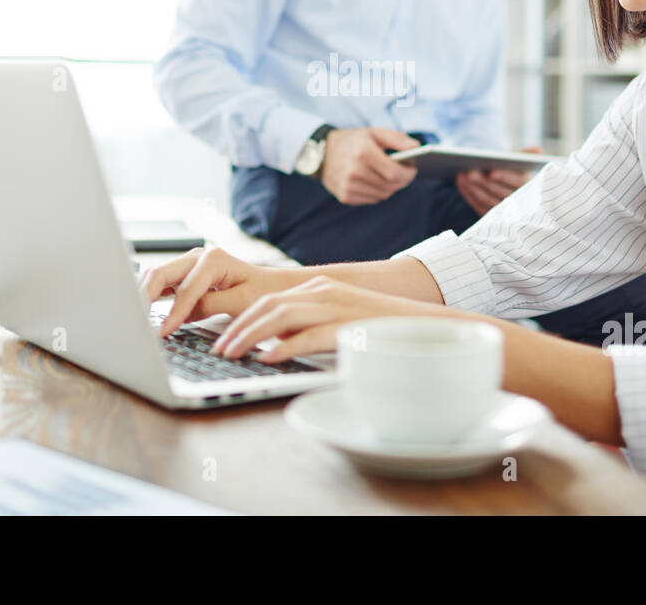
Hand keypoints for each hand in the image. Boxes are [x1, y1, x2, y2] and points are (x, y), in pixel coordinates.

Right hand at [136, 246, 286, 336]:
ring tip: (132, 318)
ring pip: (155, 276)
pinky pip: (161, 282)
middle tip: (134, 322)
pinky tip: (141, 312)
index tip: (162, 333)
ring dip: (142, 295)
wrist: (269, 285)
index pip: (186, 289)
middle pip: (160, 274)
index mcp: (214, 259)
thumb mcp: (241, 302)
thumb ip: (210, 306)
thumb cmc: (260, 292)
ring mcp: (188, 262)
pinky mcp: (183, 273)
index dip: (173, 313)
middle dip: (144, 298)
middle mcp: (197, 256)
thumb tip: (180, 317)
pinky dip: (149, 295)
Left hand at [210, 276, 445, 362]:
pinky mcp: (349, 324)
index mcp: (319, 287)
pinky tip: (268, 358)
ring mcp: (336, 305)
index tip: (223, 339)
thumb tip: (273, 344)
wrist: (426, 325)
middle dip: (238, 328)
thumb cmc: (379, 329)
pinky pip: (310, 334)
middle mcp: (324, 290)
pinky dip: (285, 346)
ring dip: (251, 336)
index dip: (241, 319)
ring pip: (281, 316)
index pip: (269, 300)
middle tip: (219, 350)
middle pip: (268, 305)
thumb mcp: (336, 320)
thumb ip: (307, 326)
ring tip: (232, 355)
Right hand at [318, 127, 418, 205]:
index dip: (408, 173)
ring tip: (391, 176)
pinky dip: (379, 192)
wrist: (323, 153)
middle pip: (390, 185)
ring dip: (391, 187)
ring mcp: (348, 185)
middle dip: (402, 180)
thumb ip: (397, 139)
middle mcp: (354, 171)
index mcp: (363, 153)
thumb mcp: (374, 133)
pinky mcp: (345, 196)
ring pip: (383, 194)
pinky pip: (373, 199)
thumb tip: (417, 148)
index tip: (413, 169)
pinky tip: (376, 181)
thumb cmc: (353, 141)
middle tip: (406, 173)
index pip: (394, 173)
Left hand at [454, 145, 541, 215]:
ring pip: (488, 202)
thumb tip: (538, 150)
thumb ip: (527, 155)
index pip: (519, 183)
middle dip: (484, 183)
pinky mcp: (492, 218)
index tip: (492, 171)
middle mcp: (521, 204)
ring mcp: (505, 214)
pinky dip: (468, 195)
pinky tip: (460, 182)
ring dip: (474, 188)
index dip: (505, 177)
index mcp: (531, 188)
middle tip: (470, 172)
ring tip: (462, 175)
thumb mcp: (521, 160)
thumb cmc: (513, 167)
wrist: (502, 180)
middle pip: (501, 194)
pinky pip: (479, 207)